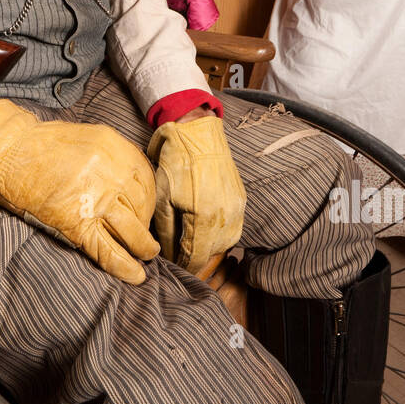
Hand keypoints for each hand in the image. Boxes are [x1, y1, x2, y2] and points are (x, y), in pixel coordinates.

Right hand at [0, 99, 158, 283]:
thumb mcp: (89, 139)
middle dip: (146, 224)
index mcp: (115, 148)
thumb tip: (135, 187)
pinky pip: (108, 251)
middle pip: (142, 207)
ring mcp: (95, 199)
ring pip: (132, 232)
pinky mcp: (76, 223)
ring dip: (143, 247)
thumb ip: (115, 158)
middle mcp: (111, 172)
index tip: (145, 210)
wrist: (8, 154)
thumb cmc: (44, 146)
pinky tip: (135, 275)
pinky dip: (124, 267)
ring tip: (146, 254)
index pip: (147, 181)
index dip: (149, 201)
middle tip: (145, 232)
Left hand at [147, 115, 246, 272]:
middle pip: (212, 255)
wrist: (198, 135)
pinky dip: (217, 233)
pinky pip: (231, 228)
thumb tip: (165, 255)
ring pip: (224, 244)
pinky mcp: (241, 202)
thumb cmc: (176, 164)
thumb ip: (166, 233)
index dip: (183, 267)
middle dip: (194, 259)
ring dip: (208, 248)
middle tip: (177, 256)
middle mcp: (227, 219)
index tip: (171, 268)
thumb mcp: (163, 200)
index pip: (196, 259)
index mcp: (205, 220)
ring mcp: (238, 210)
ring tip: (189, 242)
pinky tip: (203, 226)